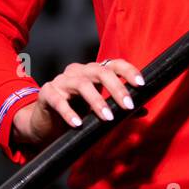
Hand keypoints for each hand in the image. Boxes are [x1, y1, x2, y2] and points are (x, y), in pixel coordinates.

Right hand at [12, 58, 145, 147]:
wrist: (44, 123)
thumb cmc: (76, 112)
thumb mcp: (98, 110)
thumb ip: (118, 108)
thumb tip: (144, 110)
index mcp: (93, 72)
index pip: (114, 64)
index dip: (128, 71)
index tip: (141, 84)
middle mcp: (78, 71)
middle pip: (100, 72)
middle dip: (116, 88)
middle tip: (128, 106)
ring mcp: (62, 80)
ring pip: (81, 84)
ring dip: (97, 101)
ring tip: (108, 118)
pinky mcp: (47, 93)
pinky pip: (58, 100)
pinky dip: (68, 112)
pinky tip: (77, 124)